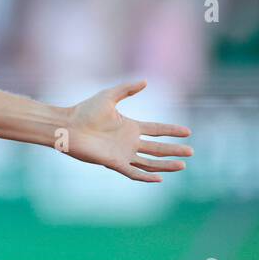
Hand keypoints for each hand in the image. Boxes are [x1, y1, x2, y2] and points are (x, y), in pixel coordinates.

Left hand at [61, 81, 191, 182]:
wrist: (67, 125)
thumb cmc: (84, 110)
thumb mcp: (108, 96)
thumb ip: (127, 89)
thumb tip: (145, 81)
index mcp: (129, 127)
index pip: (156, 130)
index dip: (171, 131)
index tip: (187, 131)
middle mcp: (128, 141)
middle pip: (157, 148)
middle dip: (174, 150)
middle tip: (191, 151)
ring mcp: (122, 153)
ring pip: (149, 162)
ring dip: (165, 165)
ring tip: (182, 165)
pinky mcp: (113, 162)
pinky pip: (132, 172)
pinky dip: (145, 176)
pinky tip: (159, 178)